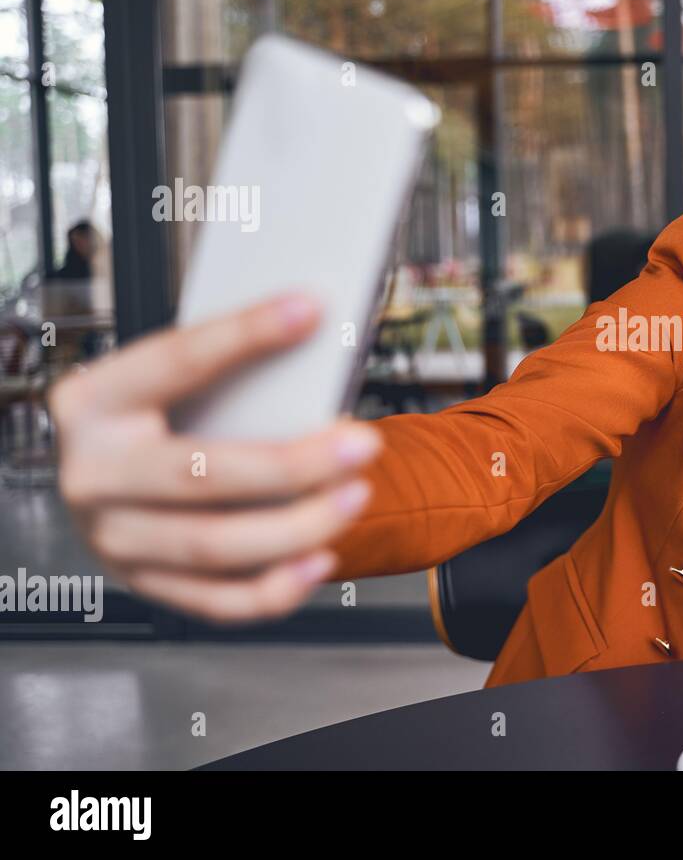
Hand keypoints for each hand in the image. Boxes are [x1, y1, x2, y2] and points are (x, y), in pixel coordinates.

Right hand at [48, 293, 382, 625]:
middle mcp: (94, 472)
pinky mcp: (145, 584)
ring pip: (215, 544)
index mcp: (95, 401)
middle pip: (200, 473)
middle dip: (294, 463)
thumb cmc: (167, 417)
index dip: (245, 334)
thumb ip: (236, 374)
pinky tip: (323, 556)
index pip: (175, 361)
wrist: (120, 478)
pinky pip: (219, 600)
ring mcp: (113, 536)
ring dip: (300, 525)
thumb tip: (318, 345)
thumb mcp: (179, 384)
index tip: (309, 309)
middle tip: (362, 443)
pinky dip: (279, 587)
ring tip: (356, 495)